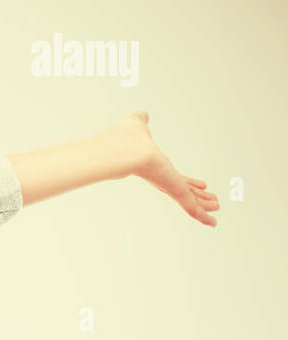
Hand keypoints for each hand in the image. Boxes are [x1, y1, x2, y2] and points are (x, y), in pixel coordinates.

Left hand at [103, 111, 219, 226]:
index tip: (202, 185)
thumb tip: (141, 116)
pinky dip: (201, 216)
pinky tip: (212, 223)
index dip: (189, 181)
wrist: (123, 150)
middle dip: (199, 196)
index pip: (175, 177)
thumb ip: (140, 121)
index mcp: (155, 166)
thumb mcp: (136, 125)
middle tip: (213, 201)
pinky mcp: (173, 190)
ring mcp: (167, 185)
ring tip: (216, 209)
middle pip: (184, 190)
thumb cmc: (124, 137)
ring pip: (189, 200)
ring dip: (203, 206)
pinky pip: (189, 206)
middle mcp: (161, 178)